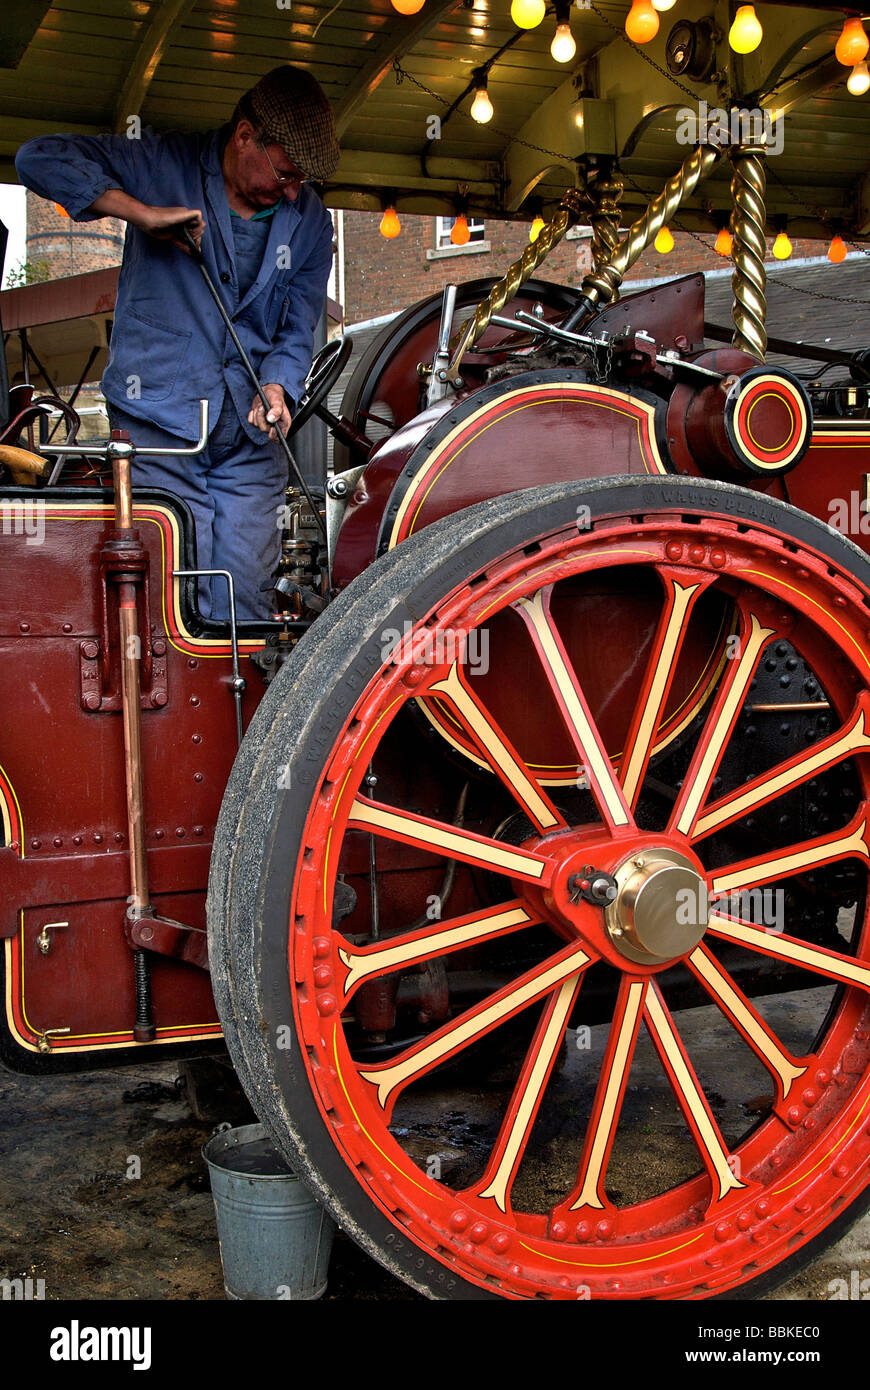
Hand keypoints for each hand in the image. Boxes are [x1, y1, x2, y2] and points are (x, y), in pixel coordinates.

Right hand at [87, 192, 205, 250]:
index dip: (197, 240)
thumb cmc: (157, 228)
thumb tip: (195, 252)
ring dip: (196, 233)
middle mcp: (186, 217)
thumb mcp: (174, 239)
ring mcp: (186, 214)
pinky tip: (187, 229)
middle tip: (187, 240)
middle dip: (197, 238)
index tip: (193, 246)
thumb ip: (184, 245)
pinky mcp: (185, 212)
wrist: (150, 220)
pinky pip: (198, 215)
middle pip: (201, 228)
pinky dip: (196, 224)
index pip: (197, 231)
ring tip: (184, 235)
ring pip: (201, 223)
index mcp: (184, 223)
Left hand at [248, 383, 291, 439]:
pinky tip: (257, 409)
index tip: (271, 428)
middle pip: (264, 429)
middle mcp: (274, 425)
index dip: (274, 435)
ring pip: (257, 425)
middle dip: (262, 418)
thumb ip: (276, 410)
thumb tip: (271, 419)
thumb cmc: (275, 396)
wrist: (267, 391)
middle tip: (263, 407)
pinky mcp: (257, 421)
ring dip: (257, 414)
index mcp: (283, 423)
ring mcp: (265, 424)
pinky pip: (251, 422)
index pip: (279, 437)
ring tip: (262, 406)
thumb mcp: (278, 401)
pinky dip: (252, 414)